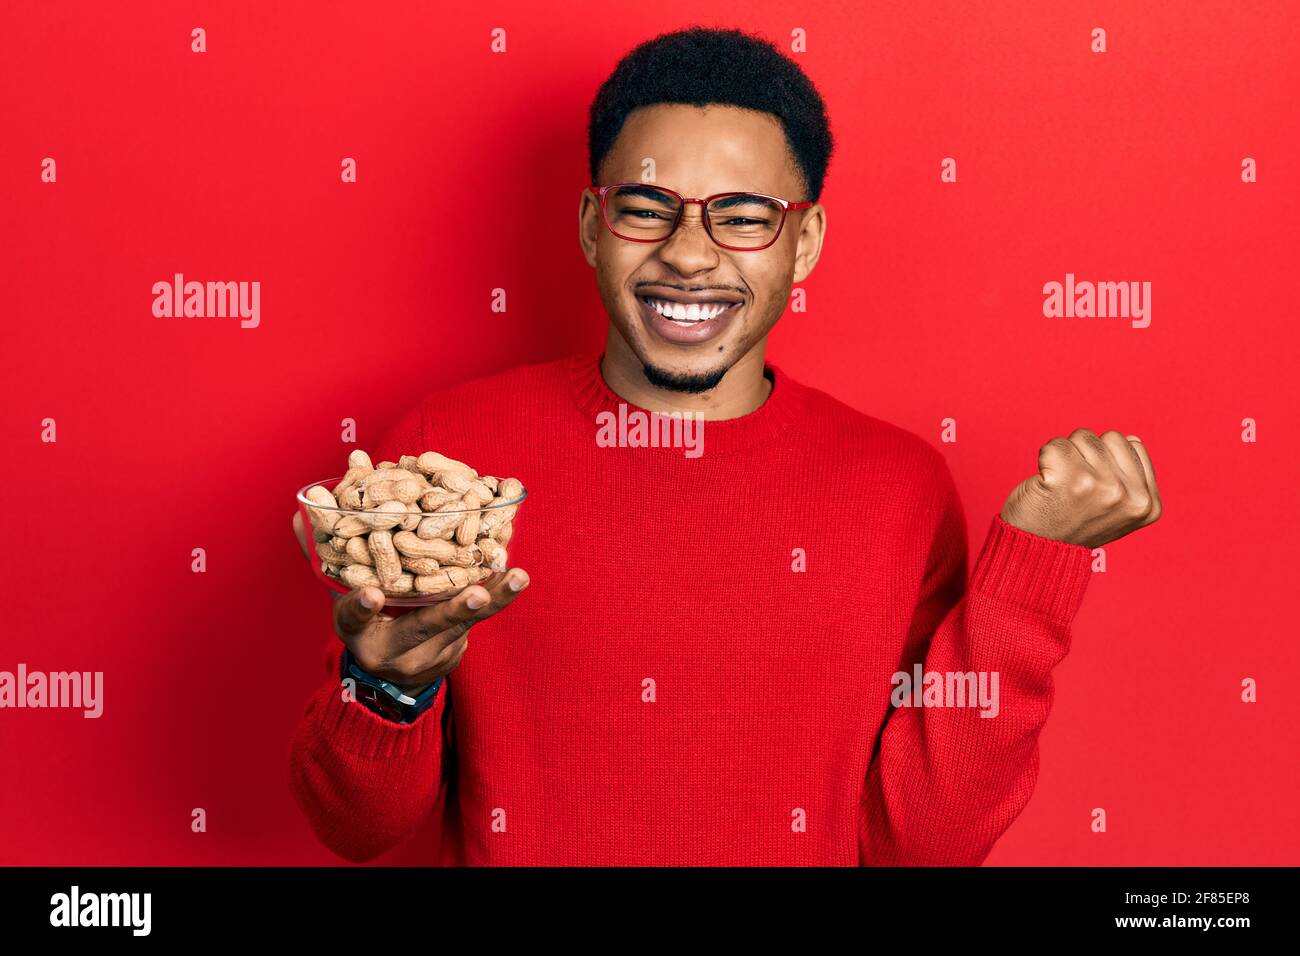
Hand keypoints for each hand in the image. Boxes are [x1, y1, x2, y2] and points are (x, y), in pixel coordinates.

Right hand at [291, 511, 529, 690]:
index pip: (355, 620)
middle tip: (479, 593)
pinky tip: (514, 576)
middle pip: (426, 628)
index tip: (369, 595)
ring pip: (462, 624)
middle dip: (455, 609)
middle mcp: (394, 651)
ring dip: (493, 598)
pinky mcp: (455, 653)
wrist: (390, 675)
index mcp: (359, 634)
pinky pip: (477, 622)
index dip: (361, 607)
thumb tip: (304, 508)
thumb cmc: (366, 620)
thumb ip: (331, 556)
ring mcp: (428, 657)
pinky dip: (496, 595)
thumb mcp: (343, 598)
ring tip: (517, 576)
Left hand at [1000, 428, 1161, 548]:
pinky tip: (1047, 484)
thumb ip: (1131, 478)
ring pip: (1083, 436)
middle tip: (1075, 487)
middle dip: (1088, 454)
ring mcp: (1100, 487)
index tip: (1094, 488)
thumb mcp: (1118, 510)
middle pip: (1110, 437)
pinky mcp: (1068, 480)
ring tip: (1062, 486)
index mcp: (1149, 504)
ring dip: (1066, 455)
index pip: (1132, 443)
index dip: (1106, 458)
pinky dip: (1044, 458)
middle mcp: (1129, 496)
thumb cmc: (1073, 523)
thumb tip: (1130, 439)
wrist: (1036, 551)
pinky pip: (1055, 445)